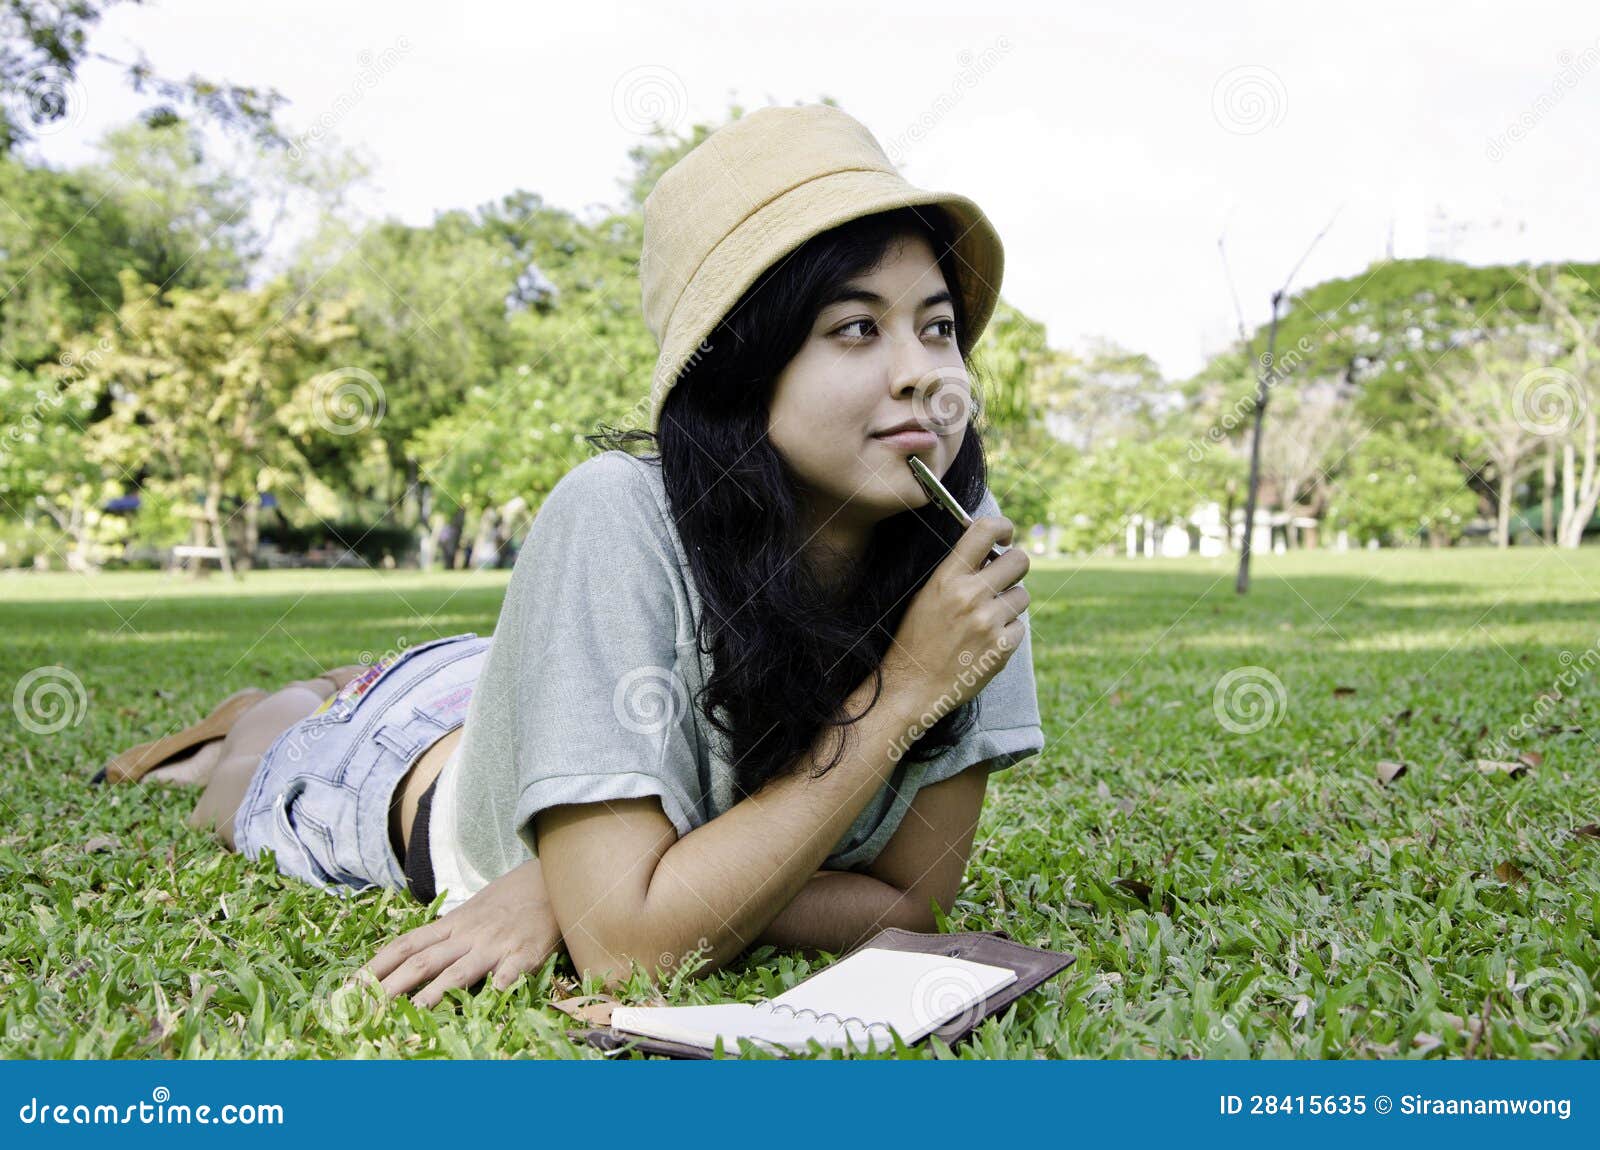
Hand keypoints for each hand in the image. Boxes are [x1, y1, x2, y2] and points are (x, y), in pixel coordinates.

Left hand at [357, 859, 561, 1007]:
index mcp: (451, 925)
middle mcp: (467, 934)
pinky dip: (498, 988)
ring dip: (432, 994)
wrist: (551, 878)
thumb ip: (445, 937)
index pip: (404, 945)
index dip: (374, 967)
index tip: (347, 987)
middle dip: (388, 986)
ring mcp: (495, 944)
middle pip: (422, 961)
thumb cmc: (508, 902)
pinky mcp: (525, 954)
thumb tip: (408, 962)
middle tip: (361, 1009)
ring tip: (408, 1014)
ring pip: (458, 971)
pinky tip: (488, 1001)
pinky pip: (510, 973)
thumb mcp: (471, 914)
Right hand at [883, 515, 1028, 725]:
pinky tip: (984, 642)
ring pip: (1023, 595)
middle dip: (1014, 566)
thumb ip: (956, 573)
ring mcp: (988, 622)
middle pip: (1020, 560)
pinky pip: (1020, 627)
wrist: (912, 686)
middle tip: (1003, 578)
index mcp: (946, 578)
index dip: (1003, 526)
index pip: (984, 531)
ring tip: (985, 619)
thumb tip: (990, 552)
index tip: (1005, 535)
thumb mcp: (926, 595)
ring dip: (1010, 604)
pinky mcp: (1001, 647)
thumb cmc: (916, 639)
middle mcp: (970, 596)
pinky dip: (1007, 633)